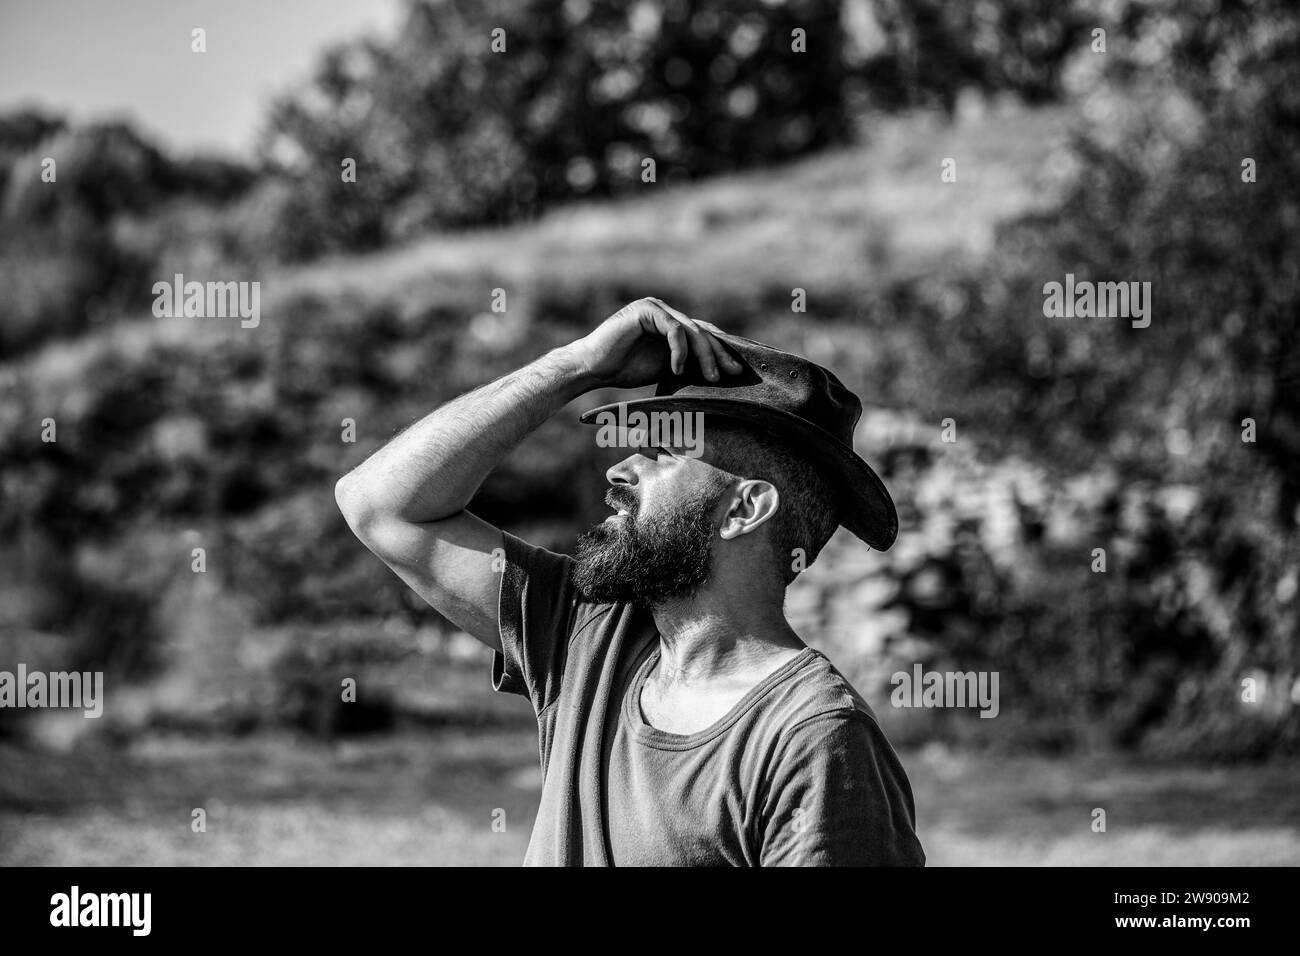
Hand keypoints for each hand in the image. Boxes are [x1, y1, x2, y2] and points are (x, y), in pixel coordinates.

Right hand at [569, 297, 743, 389]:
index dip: (720, 351)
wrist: (591, 368)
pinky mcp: (647, 310)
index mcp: (669, 324)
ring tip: (711, 377)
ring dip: (705, 355)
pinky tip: (677, 369)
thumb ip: (686, 362)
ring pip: (693, 330)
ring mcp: (656, 308)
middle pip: (702, 331)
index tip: (735, 371)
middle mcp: (665, 312)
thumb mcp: (664, 367)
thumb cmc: (623, 370)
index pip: (703, 334)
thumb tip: (717, 373)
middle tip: (731, 374)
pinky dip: (680, 351)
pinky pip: (675, 329)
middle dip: (719, 353)